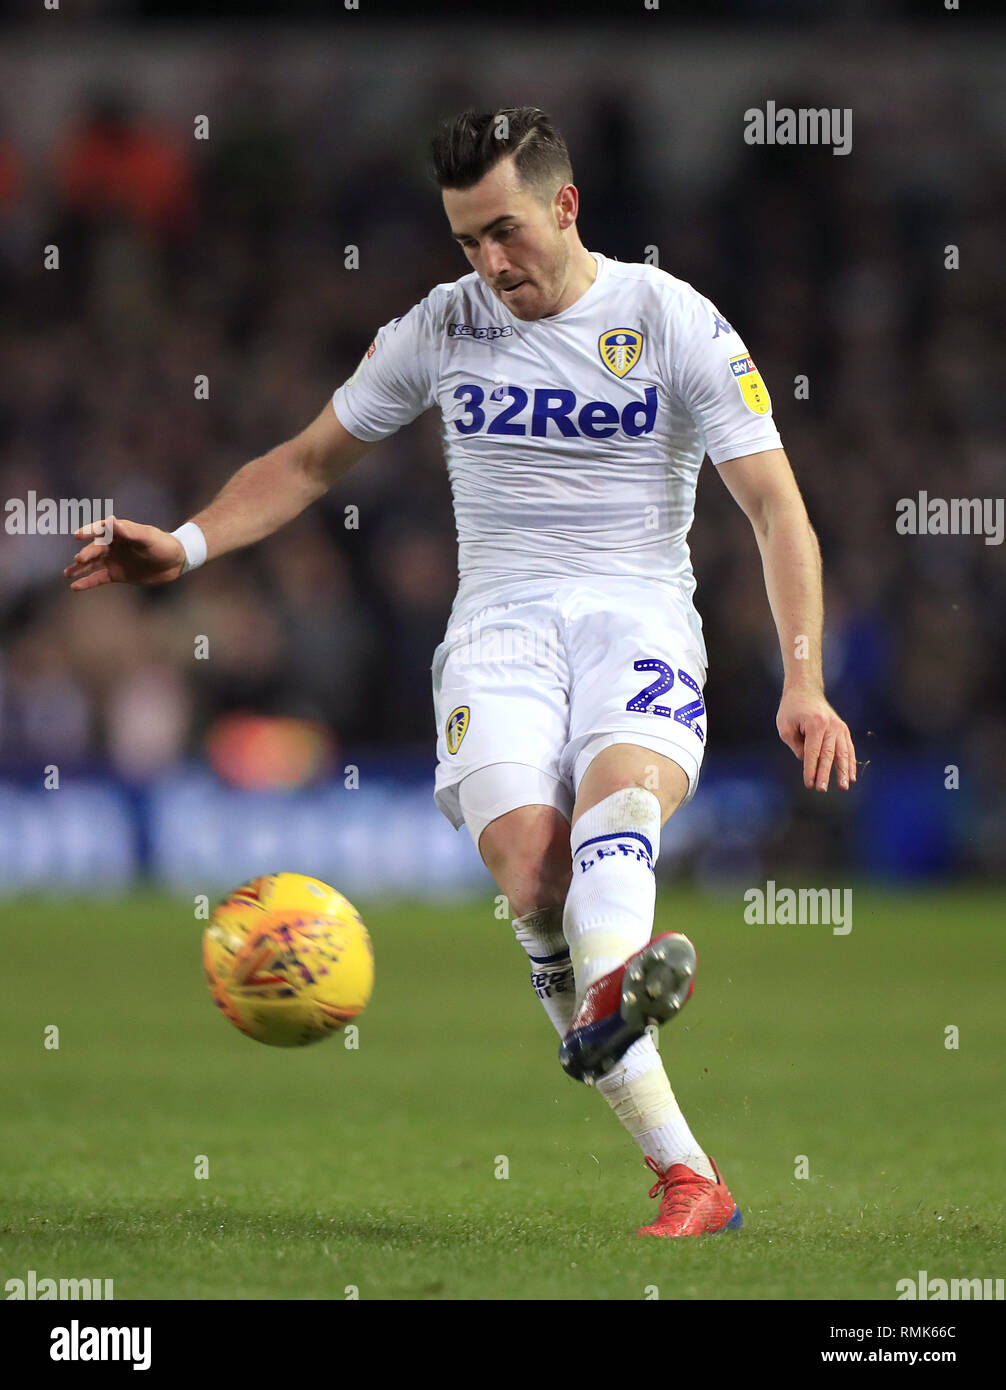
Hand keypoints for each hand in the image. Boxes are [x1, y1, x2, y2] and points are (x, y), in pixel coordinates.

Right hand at [64, 516, 186, 590]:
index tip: (78, 535)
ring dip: (79, 568)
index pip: (100, 530)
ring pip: (92, 564)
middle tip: (79, 560)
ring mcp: (113, 560)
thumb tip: (111, 521)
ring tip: (67, 573)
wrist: (175, 562)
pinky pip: (99, 578)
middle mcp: (113, 545)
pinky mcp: (116, 574)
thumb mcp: (147, 538)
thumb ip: (129, 532)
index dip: (89, 531)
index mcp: (119, 532)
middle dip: (86, 554)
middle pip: (95, 549)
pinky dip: (87, 582)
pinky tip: (75, 587)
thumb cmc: (163, 545)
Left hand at [776, 687, 856, 791]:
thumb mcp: (785, 727)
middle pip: (828, 755)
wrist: (805, 690)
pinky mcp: (843, 729)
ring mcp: (839, 727)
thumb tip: (807, 763)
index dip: (810, 769)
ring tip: (844, 786)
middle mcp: (830, 726)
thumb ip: (796, 746)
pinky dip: (851, 763)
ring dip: (844, 772)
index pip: (812, 752)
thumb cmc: (792, 709)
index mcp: (815, 724)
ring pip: (842, 753)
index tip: (809, 784)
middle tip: (822, 790)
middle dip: (825, 774)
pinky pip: (849, 749)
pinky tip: (852, 777)